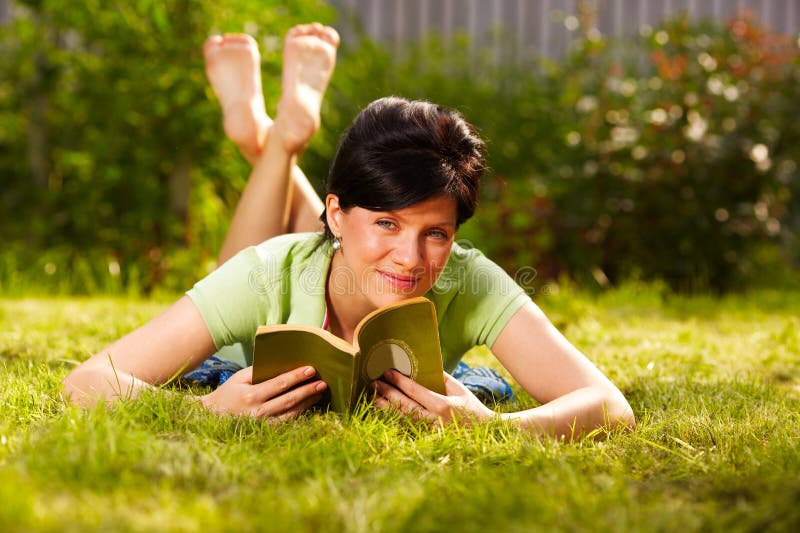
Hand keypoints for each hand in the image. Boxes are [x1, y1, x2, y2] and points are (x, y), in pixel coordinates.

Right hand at [200, 365, 325, 420]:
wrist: (212, 416)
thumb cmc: (229, 392)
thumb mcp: (240, 378)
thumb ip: (260, 372)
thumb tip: (283, 366)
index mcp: (251, 396)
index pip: (279, 384)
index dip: (296, 377)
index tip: (311, 369)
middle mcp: (258, 412)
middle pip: (289, 400)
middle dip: (307, 390)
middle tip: (323, 382)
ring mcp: (262, 424)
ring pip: (291, 414)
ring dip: (307, 403)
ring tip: (320, 392)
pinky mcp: (265, 432)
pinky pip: (286, 423)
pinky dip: (300, 413)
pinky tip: (309, 405)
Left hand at [371, 369, 496, 425]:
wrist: (484, 431)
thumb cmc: (470, 406)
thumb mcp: (459, 388)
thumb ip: (441, 378)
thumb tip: (422, 365)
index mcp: (443, 405)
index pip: (416, 391)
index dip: (399, 382)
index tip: (387, 372)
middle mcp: (435, 420)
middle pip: (406, 406)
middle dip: (388, 394)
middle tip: (374, 383)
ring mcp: (431, 432)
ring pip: (404, 419)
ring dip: (388, 408)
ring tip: (374, 398)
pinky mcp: (429, 439)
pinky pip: (409, 428)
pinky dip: (396, 420)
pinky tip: (386, 413)